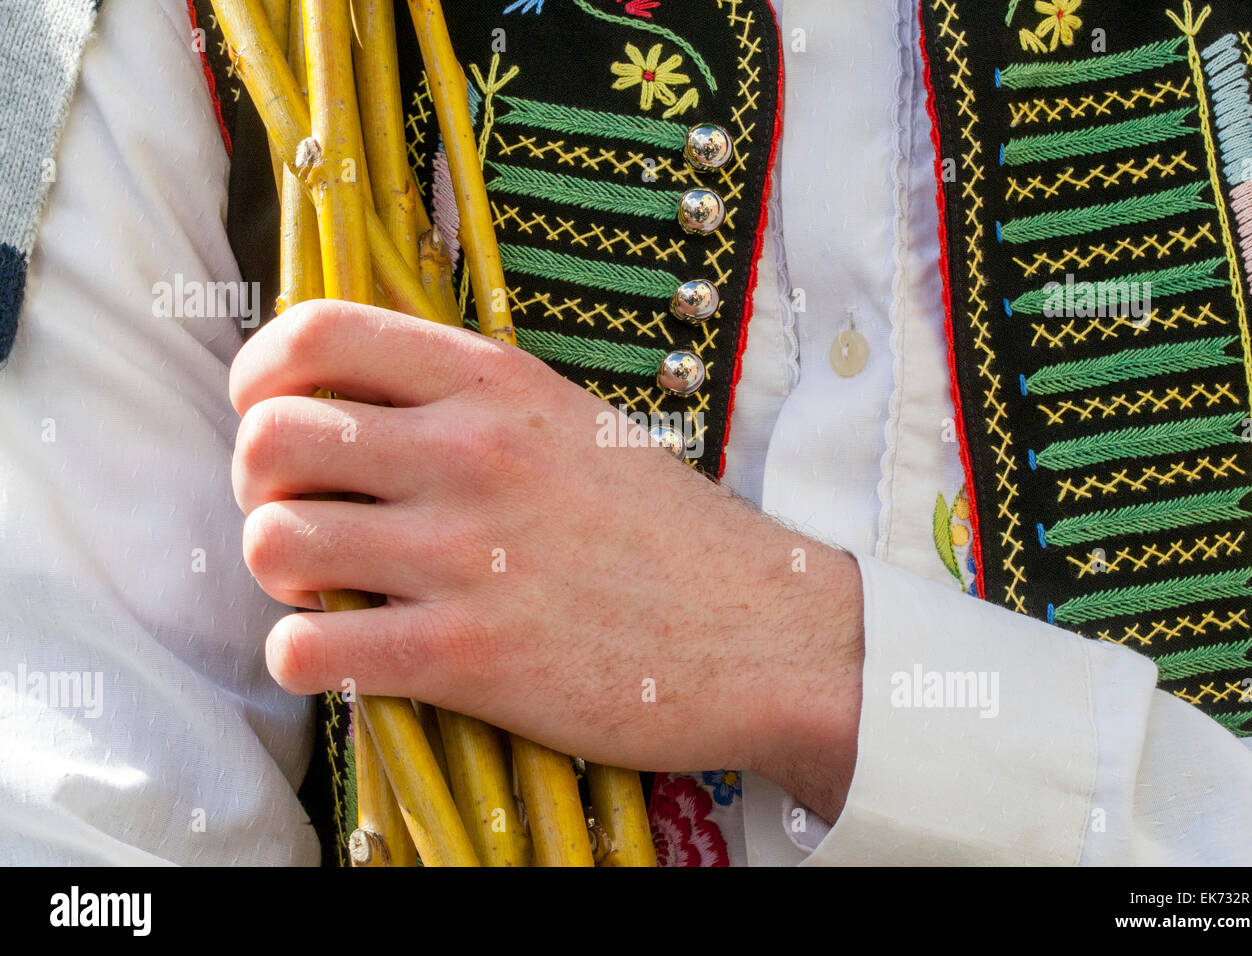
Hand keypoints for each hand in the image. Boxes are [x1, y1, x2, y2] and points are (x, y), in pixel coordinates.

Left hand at [229, 300, 865, 819]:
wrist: (766, 634)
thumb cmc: (670, 533)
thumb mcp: (576, 425)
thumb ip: (469, 404)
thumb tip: (353, 408)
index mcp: (497, 383)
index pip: (316, 333)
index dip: (259, 375)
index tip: (270, 414)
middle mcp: (470, 454)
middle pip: (272, 438)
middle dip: (258, 484)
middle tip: (301, 515)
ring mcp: (466, 556)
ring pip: (274, 542)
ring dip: (280, 572)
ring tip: (329, 587)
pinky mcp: (467, 658)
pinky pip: (308, 649)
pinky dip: (303, 657)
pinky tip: (346, 655)